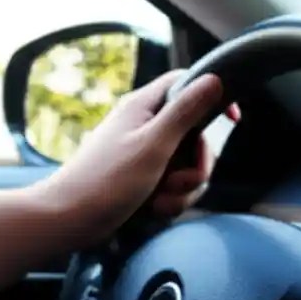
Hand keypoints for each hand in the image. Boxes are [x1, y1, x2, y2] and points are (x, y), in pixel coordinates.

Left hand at [31, 69, 231, 246]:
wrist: (67, 220)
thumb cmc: (106, 181)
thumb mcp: (154, 145)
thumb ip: (185, 113)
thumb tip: (214, 79)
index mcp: (144, 107)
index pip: (187, 84)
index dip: (212, 97)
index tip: (233, 120)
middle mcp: (144, 126)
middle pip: (195, 135)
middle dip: (195, 166)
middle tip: (180, 182)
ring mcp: (143, 153)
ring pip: (186, 166)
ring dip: (182, 190)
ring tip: (161, 202)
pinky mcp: (141, 179)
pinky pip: (172, 186)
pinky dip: (169, 201)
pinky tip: (153, 210)